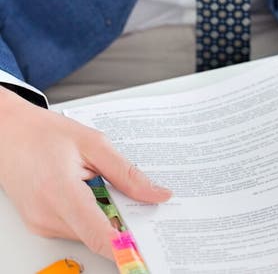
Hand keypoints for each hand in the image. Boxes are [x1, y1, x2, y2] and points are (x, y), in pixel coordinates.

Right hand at [0, 85, 171, 258]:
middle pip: (96, 235)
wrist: (10, 134)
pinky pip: (74, 228)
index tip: (144, 250)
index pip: (97, 233)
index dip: (123, 246)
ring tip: (100, 184)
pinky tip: (87, 190)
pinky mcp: (39, 226)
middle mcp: (47, 215)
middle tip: (139, 203)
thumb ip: (126, 173)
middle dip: (120, 224)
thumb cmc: (45, 134)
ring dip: (103, 216)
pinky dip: (88, 214)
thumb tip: (156, 194)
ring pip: (86, 233)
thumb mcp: (93, 144)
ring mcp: (41, 224)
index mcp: (60, 191)